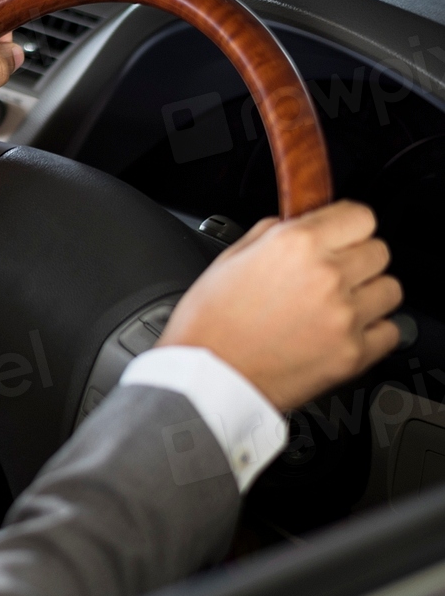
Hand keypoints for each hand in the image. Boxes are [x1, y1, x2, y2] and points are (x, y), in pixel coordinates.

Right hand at [159, 201, 402, 410]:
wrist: (206, 380)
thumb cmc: (209, 325)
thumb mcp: (229, 260)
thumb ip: (273, 235)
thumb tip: (299, 224)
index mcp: (296, 244)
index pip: (360, 215)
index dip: (346, 227)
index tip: (340, 237)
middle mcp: (327, 275)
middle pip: (379, 251)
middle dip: (356, 260)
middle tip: (329, 277)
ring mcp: (344, 316)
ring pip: (389, 290)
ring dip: (368, 296)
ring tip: (335, 309)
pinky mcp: (353, 354)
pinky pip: (390, 332)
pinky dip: (372, 333)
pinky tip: (341, 334)